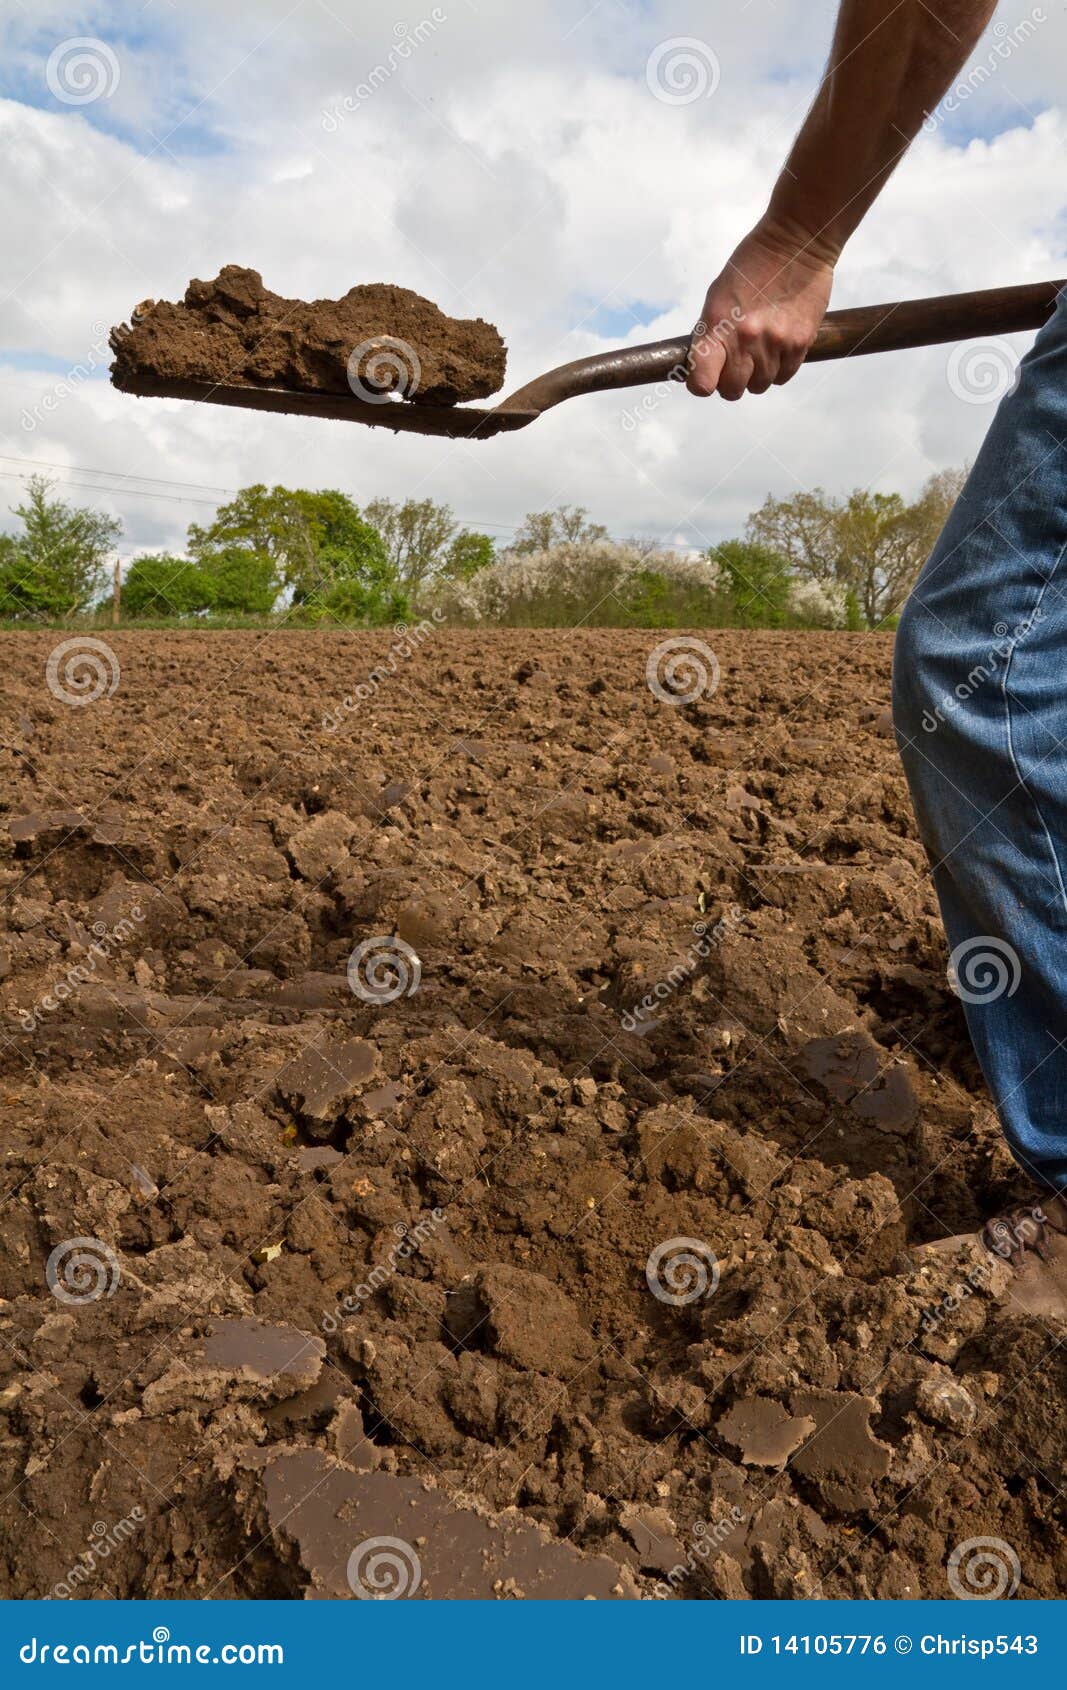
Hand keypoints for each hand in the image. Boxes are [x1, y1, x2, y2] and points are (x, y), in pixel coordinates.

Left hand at [687, 220, 835, 400]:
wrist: (797, 242)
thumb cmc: (752, 265)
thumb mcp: (718, 294)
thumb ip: (711, 332)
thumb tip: (704, 367)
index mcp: (718, 325)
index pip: (702, 383)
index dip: (701, 384)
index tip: (705, 377)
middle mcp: (746, 339)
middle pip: (732, 391)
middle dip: (730, 382)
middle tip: (735, 363)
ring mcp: (775, 343)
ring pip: (759, 386)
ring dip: (756, 374)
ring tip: (759, 348)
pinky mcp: (800, 343)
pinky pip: (783, 376)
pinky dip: (778, 368)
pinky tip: (777, 347)